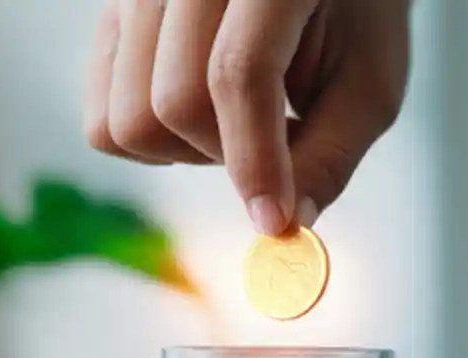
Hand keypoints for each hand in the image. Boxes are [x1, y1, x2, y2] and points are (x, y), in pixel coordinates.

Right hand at [85, 0, 409, 233]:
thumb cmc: (348, 16)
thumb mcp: (366, 79)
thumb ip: (330, 153)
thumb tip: (288, 227)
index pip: (237, 72)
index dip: (254, 157)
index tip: (274, 218)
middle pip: (172, 102)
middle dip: (224, 153)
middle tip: (268, 145)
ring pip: (127, 120)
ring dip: (184, 152)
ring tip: (232, 126)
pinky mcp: (111, 21)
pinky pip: (101, 121)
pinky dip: (148, 145)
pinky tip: (194, 119)